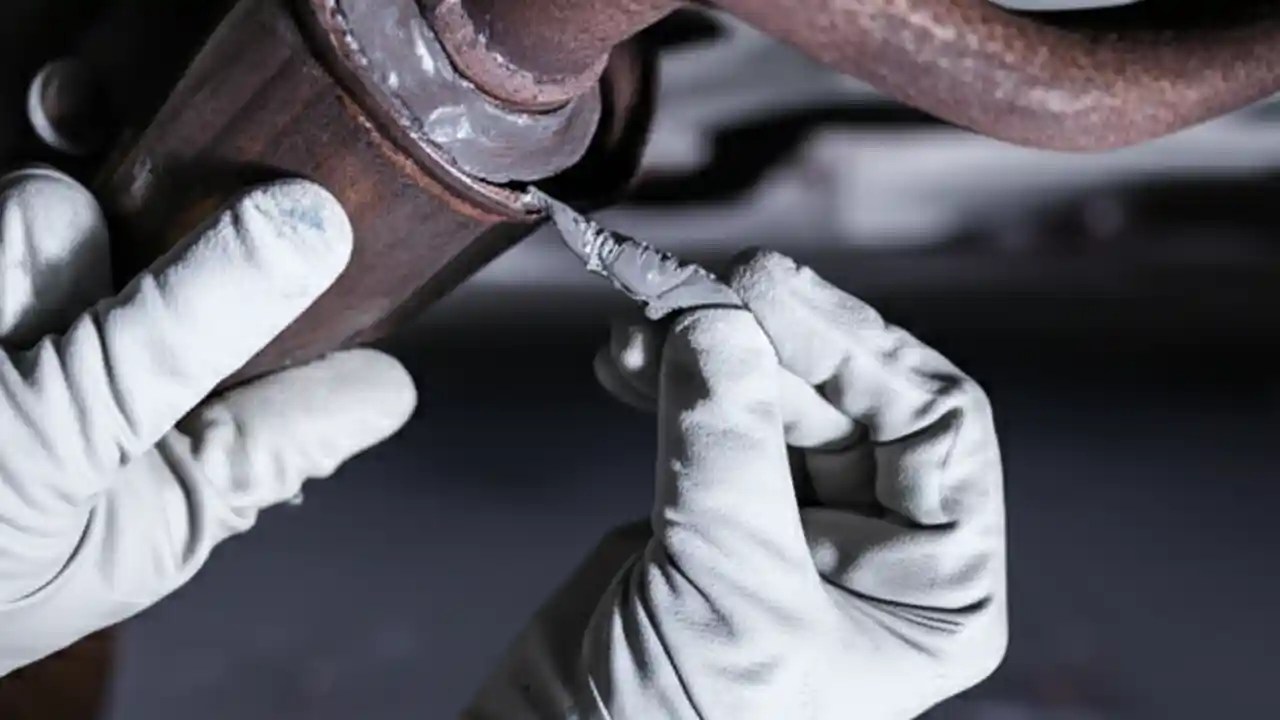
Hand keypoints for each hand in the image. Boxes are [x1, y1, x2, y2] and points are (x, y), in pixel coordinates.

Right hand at [0, 167, 416, 674]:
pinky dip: (2, 257)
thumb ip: (180, 333)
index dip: (358, 372)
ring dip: (33, 256)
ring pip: (74, 238)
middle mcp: (115, 423)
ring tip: (1, 338)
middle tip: (97, 295)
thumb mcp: (64, 446)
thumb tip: (306, 231)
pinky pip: (12, 234)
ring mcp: (34, 359)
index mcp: (174, 492)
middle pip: (200, 297)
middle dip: (162, 269)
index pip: (311, 415)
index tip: (394, 332)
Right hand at [467, 251, 1005, 718]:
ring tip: (639, 325)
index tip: (765, 289)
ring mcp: (791, 527)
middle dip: (763, 339)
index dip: (856, 345)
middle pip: (841, 395)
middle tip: (693, 289)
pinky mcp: (712, 513)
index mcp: (934, 586)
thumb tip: (718, 318)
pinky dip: (663, 378)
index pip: (935, 422)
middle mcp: (876, 549)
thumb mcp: (733, 587)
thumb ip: (728, 442)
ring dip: (702, 350)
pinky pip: (702, 417)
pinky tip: (624, 360)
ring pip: (766, 395)